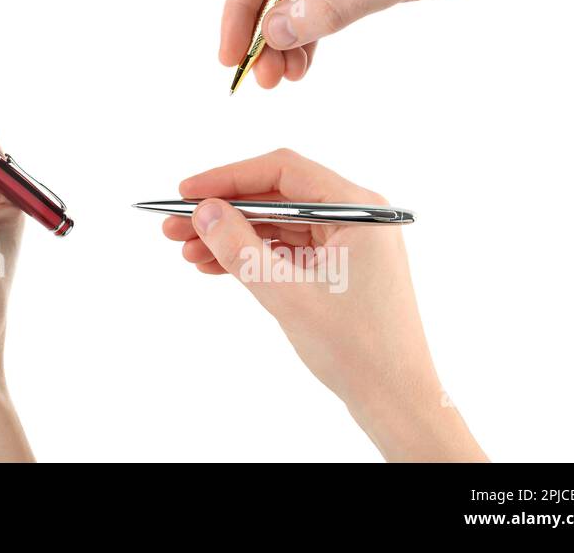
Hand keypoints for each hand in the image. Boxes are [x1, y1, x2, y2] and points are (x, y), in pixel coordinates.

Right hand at [163, 149, 484, 460]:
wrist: (397, 402)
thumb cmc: (358, 349)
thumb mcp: (288, 295)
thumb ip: (241, 249)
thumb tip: (205, 211)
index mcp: (358, 210)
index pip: (283, 172)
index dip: (229, 177)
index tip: (188, 193)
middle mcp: (355, 218)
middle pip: (276, 197)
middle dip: (223, 212)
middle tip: (176, 226)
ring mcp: (348, 244)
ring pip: (276, 225)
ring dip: (231, 236)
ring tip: (187, 250)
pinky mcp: (339, 268)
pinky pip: (286, 250)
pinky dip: (251, 256)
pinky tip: (214, 265)